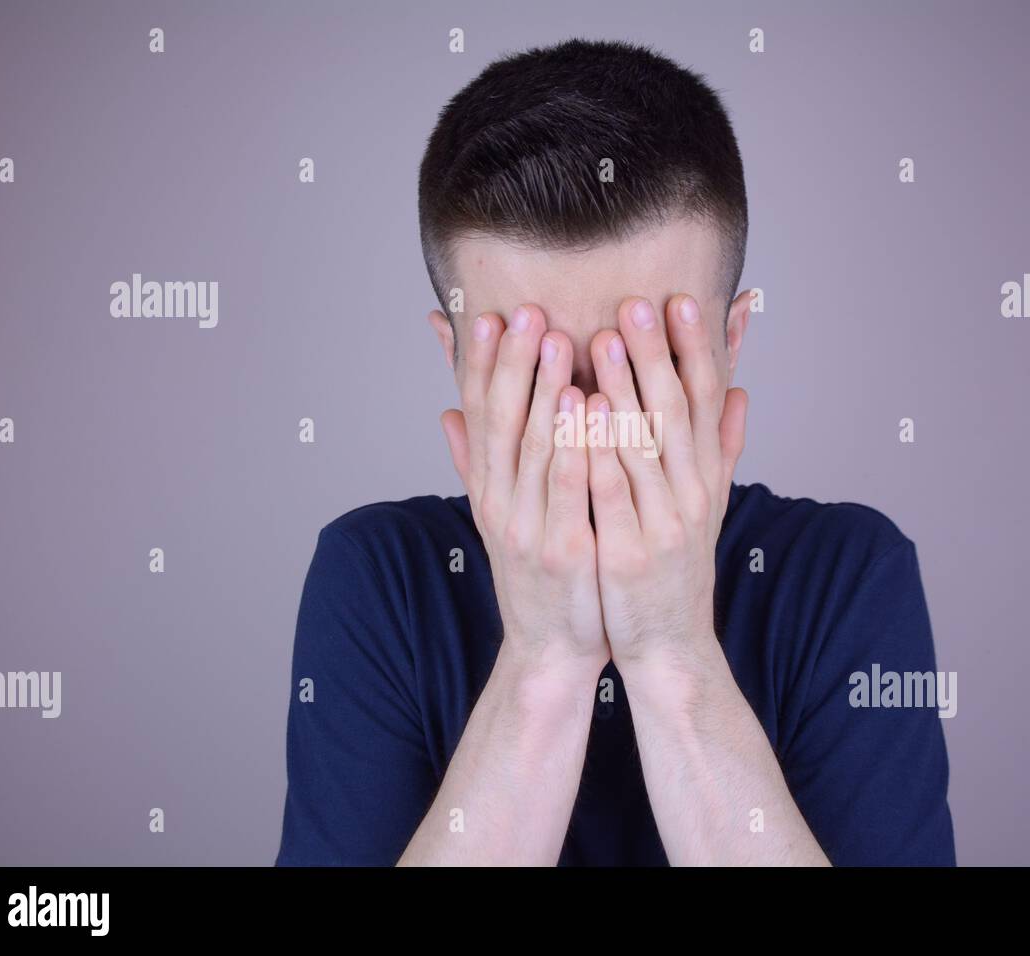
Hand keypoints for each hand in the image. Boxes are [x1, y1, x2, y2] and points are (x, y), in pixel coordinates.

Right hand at [439, 304, 608, 676]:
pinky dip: (572, 444)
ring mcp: (528, 526)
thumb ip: (478, 459)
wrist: (553, 649)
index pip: (478, 413)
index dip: (478, 363)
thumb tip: (446, 410)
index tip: (483, 313)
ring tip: (553, 338)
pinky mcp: (563, 550)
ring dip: (541, 389)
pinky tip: (583, 405)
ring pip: (532, 446)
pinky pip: (566, 488)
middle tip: (523, 310)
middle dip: (511, 361)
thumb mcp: (501, 514)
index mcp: (489, 488)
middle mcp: (500, 502)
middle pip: (501, 420)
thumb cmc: (540, 574)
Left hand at [584, 294, 746, 676]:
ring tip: (601, 340)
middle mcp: (693, 494)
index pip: (707, 401)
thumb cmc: (677, 566)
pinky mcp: (629, 552)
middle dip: (656, 354)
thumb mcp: (707, 503)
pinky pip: (612, 494)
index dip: (697, 349)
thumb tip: (741, 388)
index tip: (681, 301)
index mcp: (707, 476)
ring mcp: (663, 524)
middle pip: (676, 413)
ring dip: (624, 390)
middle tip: (636, 304)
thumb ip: (722, 444)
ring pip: (644, 447)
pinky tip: (579, 414)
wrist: (668, 643)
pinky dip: (598, 451)